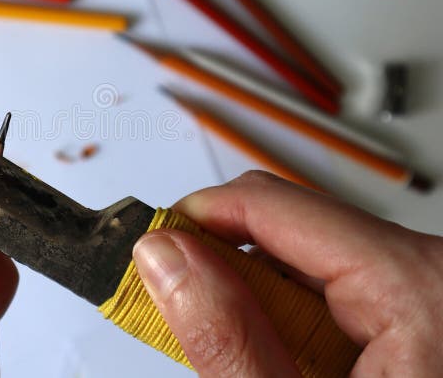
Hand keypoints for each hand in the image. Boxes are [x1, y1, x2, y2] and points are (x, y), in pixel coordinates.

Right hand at [133, 171, 442, 376]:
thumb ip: (230, 339)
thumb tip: (166, 261)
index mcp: (417, 284)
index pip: (269, 204)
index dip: (194, 220)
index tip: (149, 256)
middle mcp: (430, 272)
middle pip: (286, 228)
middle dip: (223, 270)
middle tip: (181, 324)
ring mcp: (427, 292)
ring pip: (306, 259)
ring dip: (256, 302)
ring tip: (244, 360)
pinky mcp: (419, 312)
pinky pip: (335, 290)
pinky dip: (292, 322)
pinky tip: (282, 362)